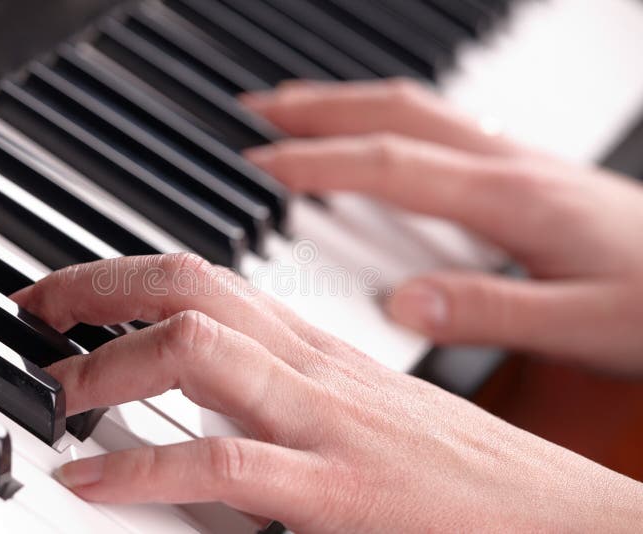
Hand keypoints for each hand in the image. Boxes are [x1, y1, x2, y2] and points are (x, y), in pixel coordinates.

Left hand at [13, 254, 642, 531]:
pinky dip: (144, 464)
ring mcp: (323, 421)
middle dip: (98, 291)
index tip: (64, 291)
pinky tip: (92, 478)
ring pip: (199, 352)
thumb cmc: (445, 459)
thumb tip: (198, 384)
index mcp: (313, 345)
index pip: (204, 276)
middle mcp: (311, 366)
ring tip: (55, 392)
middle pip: (190, 290)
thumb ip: (279, 380)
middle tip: (35, 314)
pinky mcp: (337, 489)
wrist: (544, 511)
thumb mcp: (354, 400)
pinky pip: (224, 460)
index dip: (122, 274)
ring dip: (109, 367)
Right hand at [241, 79, 642, 371]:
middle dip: (316, 109)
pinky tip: (375, 141)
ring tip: (293, 113)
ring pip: (414, 110)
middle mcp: (507, 165)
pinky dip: (386, 121)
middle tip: (254, 113)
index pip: (390, 163)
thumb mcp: (582, 325)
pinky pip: (437, 128)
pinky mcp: (523, 171)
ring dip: (346, 105)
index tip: (256, 166)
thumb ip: (489, 313)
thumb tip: (403, 302)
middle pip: (393, 112)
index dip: (316, 161)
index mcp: (510, 200)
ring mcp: (515, 160)